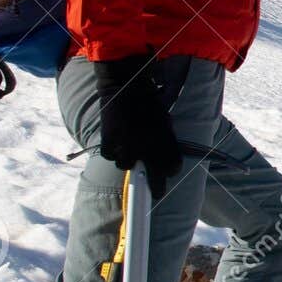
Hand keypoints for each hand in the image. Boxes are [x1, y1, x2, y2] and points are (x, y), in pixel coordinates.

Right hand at [92, 54, 183, 198]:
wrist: (127, 87)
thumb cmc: (149, 103)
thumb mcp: (165, 122)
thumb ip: (166, 141)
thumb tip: (167, 158)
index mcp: (165, 142)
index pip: (172, 169)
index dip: (170, 172)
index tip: (167, 175)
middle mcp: (147, 148)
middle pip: (153, 178)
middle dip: (155, 187)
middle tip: (155, 194)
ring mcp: (127, 146)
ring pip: (127, 166)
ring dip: (129, 161)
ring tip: (129, 150)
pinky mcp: (109, 141)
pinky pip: (111, 156)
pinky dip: (113, 152)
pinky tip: (116, 144)